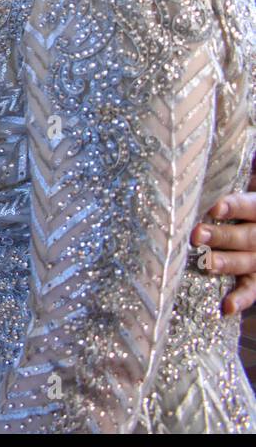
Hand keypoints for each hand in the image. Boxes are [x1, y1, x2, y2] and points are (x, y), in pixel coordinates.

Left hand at [193, 165, 255, 315]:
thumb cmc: (245, 204)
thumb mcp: (244, 180)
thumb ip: (235, 168)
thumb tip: (210, 139)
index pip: (251, 205)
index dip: (234, 206)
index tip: (213, 207)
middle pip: (248, 235)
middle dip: (222, 236)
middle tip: (196, 234)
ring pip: (250, 261)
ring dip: (228, 263)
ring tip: (206, 264)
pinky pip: (254, 289)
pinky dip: (242, 299)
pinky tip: (227, 307)